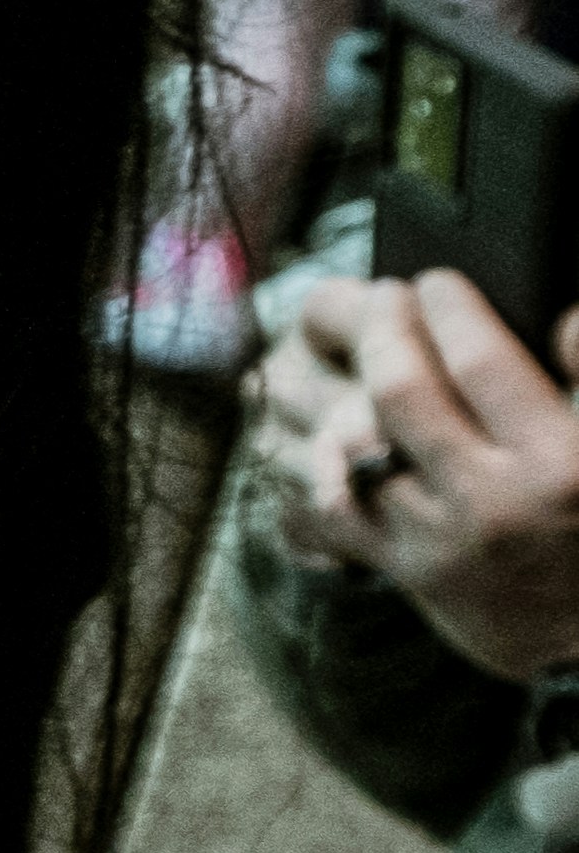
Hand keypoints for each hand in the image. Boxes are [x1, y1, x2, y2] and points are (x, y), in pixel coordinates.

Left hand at [274, 268, 578, 676]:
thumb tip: (560, 315)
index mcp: (558, 465)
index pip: (480, 362)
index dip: (448, 307)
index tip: (437, 282)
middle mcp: (489, 503)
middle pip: (399, 392)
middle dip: (381, 328)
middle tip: (384, 298)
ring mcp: (435, 540)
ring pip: (344, 446)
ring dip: (323, 384)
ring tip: (323, 345)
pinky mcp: (399, 570)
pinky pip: (322, 504)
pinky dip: (303, 458)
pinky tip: (300, 421)